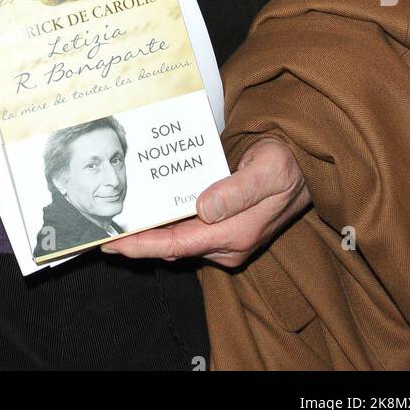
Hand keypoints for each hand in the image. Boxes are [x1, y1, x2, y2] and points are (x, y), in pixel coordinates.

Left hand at [101, 136, 311, 266]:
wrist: (306, 163)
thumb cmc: (287, 163)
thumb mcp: (267, 170)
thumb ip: (237, 190)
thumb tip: (204, 208)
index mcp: (236, 234)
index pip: (178, 245)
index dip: (142, 245)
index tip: (111, 244)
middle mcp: (228, 244)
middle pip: (173, 246)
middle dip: (138, 241)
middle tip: (103, 232)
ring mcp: (227, 238)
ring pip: (179, 239)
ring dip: (151, 232)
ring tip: (118, 220)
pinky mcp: (226, 228)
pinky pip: (188, 230)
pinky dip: (166, 223)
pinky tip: (149, 209)